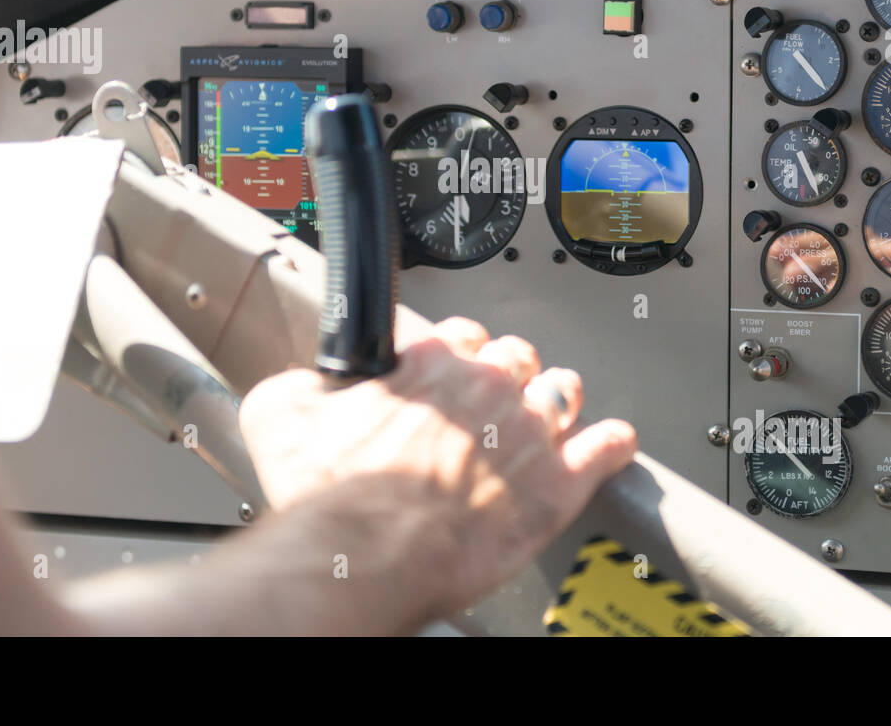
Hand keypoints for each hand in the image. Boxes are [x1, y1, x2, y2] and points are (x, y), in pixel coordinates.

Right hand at [237, 317, 636, 633]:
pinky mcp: (557, 483)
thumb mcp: (279, 415)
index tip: (449, 367)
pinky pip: (606, 447)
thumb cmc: (328, 495)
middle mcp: (485, 385)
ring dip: (555, 402)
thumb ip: (305, 383)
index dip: (453, 352)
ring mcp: (527, 431)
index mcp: (428, 360)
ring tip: (547, 418)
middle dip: (506, 374)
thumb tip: (312, 380)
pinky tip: (610, 444)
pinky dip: (611, 444)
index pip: (457, 332)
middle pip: (515, 356)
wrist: (361, 558)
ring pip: (563, 390)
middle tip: (491, 402)